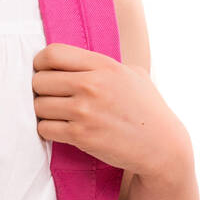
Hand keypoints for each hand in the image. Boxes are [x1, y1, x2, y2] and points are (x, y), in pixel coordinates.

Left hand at [32, 43, 189, 179]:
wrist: (161, 145)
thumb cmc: (147, 109)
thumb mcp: (132, 74)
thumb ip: (103, 64)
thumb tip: (75, 59)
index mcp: (103, 66)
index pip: (53, 53)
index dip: (41, 63)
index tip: (44, 71)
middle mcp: (92, 85)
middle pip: (40, 80)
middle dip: (41, 90)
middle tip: (51, 97)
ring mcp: (85, 111)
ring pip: (39, 105)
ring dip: (44, 111)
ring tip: (57, 114)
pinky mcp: (81, 136)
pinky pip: (44, 128)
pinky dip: (48, 130)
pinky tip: (60, 129)